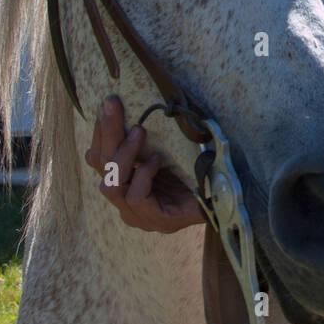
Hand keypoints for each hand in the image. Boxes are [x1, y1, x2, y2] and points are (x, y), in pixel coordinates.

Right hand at [85, 95, 204, 232]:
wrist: (225, 202)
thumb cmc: (197, 174)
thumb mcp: (170, 151)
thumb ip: (152, 138)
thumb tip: (141, 102)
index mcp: (125, 183)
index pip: (98, 159)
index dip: (100, 132)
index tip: (107, 106)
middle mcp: (125, 201)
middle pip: (101, 167)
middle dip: (106, 132)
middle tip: (113, 104)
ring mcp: (137, 215)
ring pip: (110, 185)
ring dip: (123, 153)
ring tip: (139, 130)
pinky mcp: (155, 220)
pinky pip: (136, 197)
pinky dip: (144, 175)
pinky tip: (157, 160)